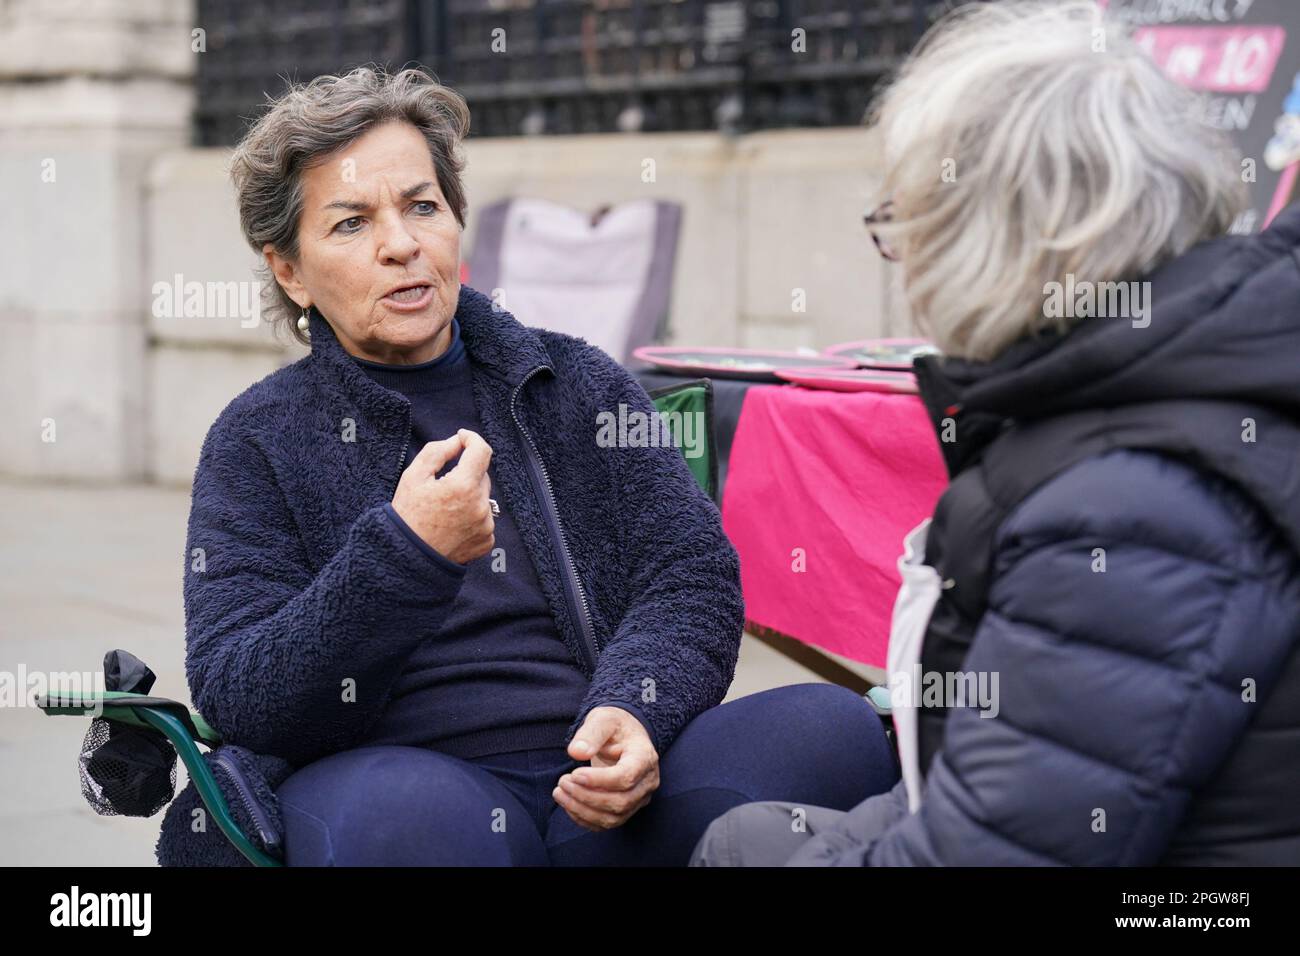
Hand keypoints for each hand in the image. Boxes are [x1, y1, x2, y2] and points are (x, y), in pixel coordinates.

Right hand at [390, 429, 494, 564]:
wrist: (407, 557)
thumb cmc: (408, 516)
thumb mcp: (414, 476)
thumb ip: (438, 451)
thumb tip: (458, 441)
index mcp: (464, 487)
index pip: (481, 450)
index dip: (471, 439)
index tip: (462, 438)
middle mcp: (481, 506)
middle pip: (482, 476)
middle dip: (466, 473)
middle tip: (442, 485)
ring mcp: (486, 526)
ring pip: (484, 498)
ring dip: (469, 496)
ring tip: (445, 509)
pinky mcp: (486, 541)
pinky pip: (485, 519)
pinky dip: (472, 517)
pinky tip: (452, 523)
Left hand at [553, 706, 659, 831]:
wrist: (625, 736)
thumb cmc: (615, 726)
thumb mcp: (603, 718)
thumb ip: (591, 733)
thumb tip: (576, 752)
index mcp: (644, 756)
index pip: (626, 777)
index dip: (599, 780)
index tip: (574, 773)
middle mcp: (647, 781)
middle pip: (620, 801)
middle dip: (587, 796)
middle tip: (562, 782)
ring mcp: (640, 798)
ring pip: (613, 817)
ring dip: (582, 810)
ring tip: (559, 793)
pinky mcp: (628, 809)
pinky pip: (607, 823)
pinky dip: (584, 818)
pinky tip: (568, 803)